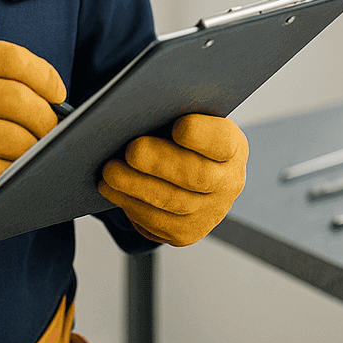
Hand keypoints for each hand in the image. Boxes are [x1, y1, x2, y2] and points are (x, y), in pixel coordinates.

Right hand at [0, 40, 66, 235]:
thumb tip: (53, 100)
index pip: (11, 58)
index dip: (43, 75)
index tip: (57, 92)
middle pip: (22, 100)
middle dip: (46, 120)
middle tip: (49, 131)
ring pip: (18, 140)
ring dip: (32, 151)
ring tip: (27, 154)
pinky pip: (4, 171)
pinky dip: (13, 174)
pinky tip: (5, 172)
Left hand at [98, 114, 247, 245]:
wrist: (187, 175)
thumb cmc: (180, 139)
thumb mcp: (185, 119)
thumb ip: (173, 112)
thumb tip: (140, 110)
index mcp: (232, 147)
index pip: (223, 142)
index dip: (202, 136)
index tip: (178, 127)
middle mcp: (229, 183)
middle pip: (196, 176)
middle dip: (160, 162)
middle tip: (131, 150)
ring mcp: (210, 212)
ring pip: (173, 203)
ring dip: (136, 186)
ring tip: (110, 172)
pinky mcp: (187, 232)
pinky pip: (158, 223)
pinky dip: (132, 205)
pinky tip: (112, 191)